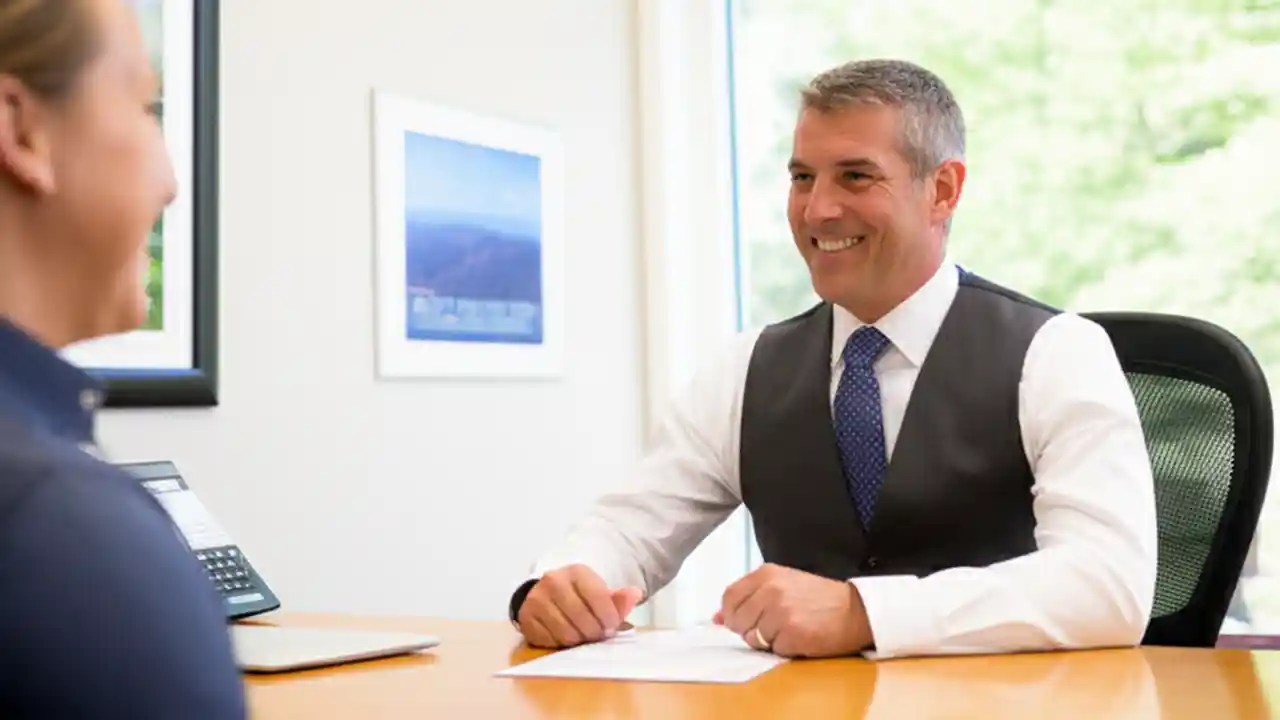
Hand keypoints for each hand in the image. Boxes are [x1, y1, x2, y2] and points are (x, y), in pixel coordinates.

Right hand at [517, 564, 643, 648]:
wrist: (545, 593)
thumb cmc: (579, 595)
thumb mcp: (599, 592)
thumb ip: (619, 598)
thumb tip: (635, 594)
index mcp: (576, 572)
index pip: (598, 597)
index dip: (609, 617)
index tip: (611, 626)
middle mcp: (553, 582)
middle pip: (582, 619)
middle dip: (594, 632)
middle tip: (597, 634)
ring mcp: (536, 600)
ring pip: (566, 633)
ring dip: (578, 640)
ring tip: (581, 634)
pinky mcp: (526, 617)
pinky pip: (549, 641)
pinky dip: (560, 643)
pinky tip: (564, 635)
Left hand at [714, 563, 871, 657]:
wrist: (856, 610)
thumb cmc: (818, 599)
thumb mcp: (783, 586)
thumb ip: (749, 598)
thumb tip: (716, 618)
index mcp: (766, 574)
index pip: (729, 598)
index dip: (732, 614)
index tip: (745, 620)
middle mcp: (770, 590)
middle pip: (737, 621)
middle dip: (750, 630)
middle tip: (774, 626)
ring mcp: (780, 612)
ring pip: (753, 638)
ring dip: (769, 640)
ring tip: (790, 629)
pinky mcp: (792, 633)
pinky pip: (773, 650)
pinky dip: (784, 648)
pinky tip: (800, 637)